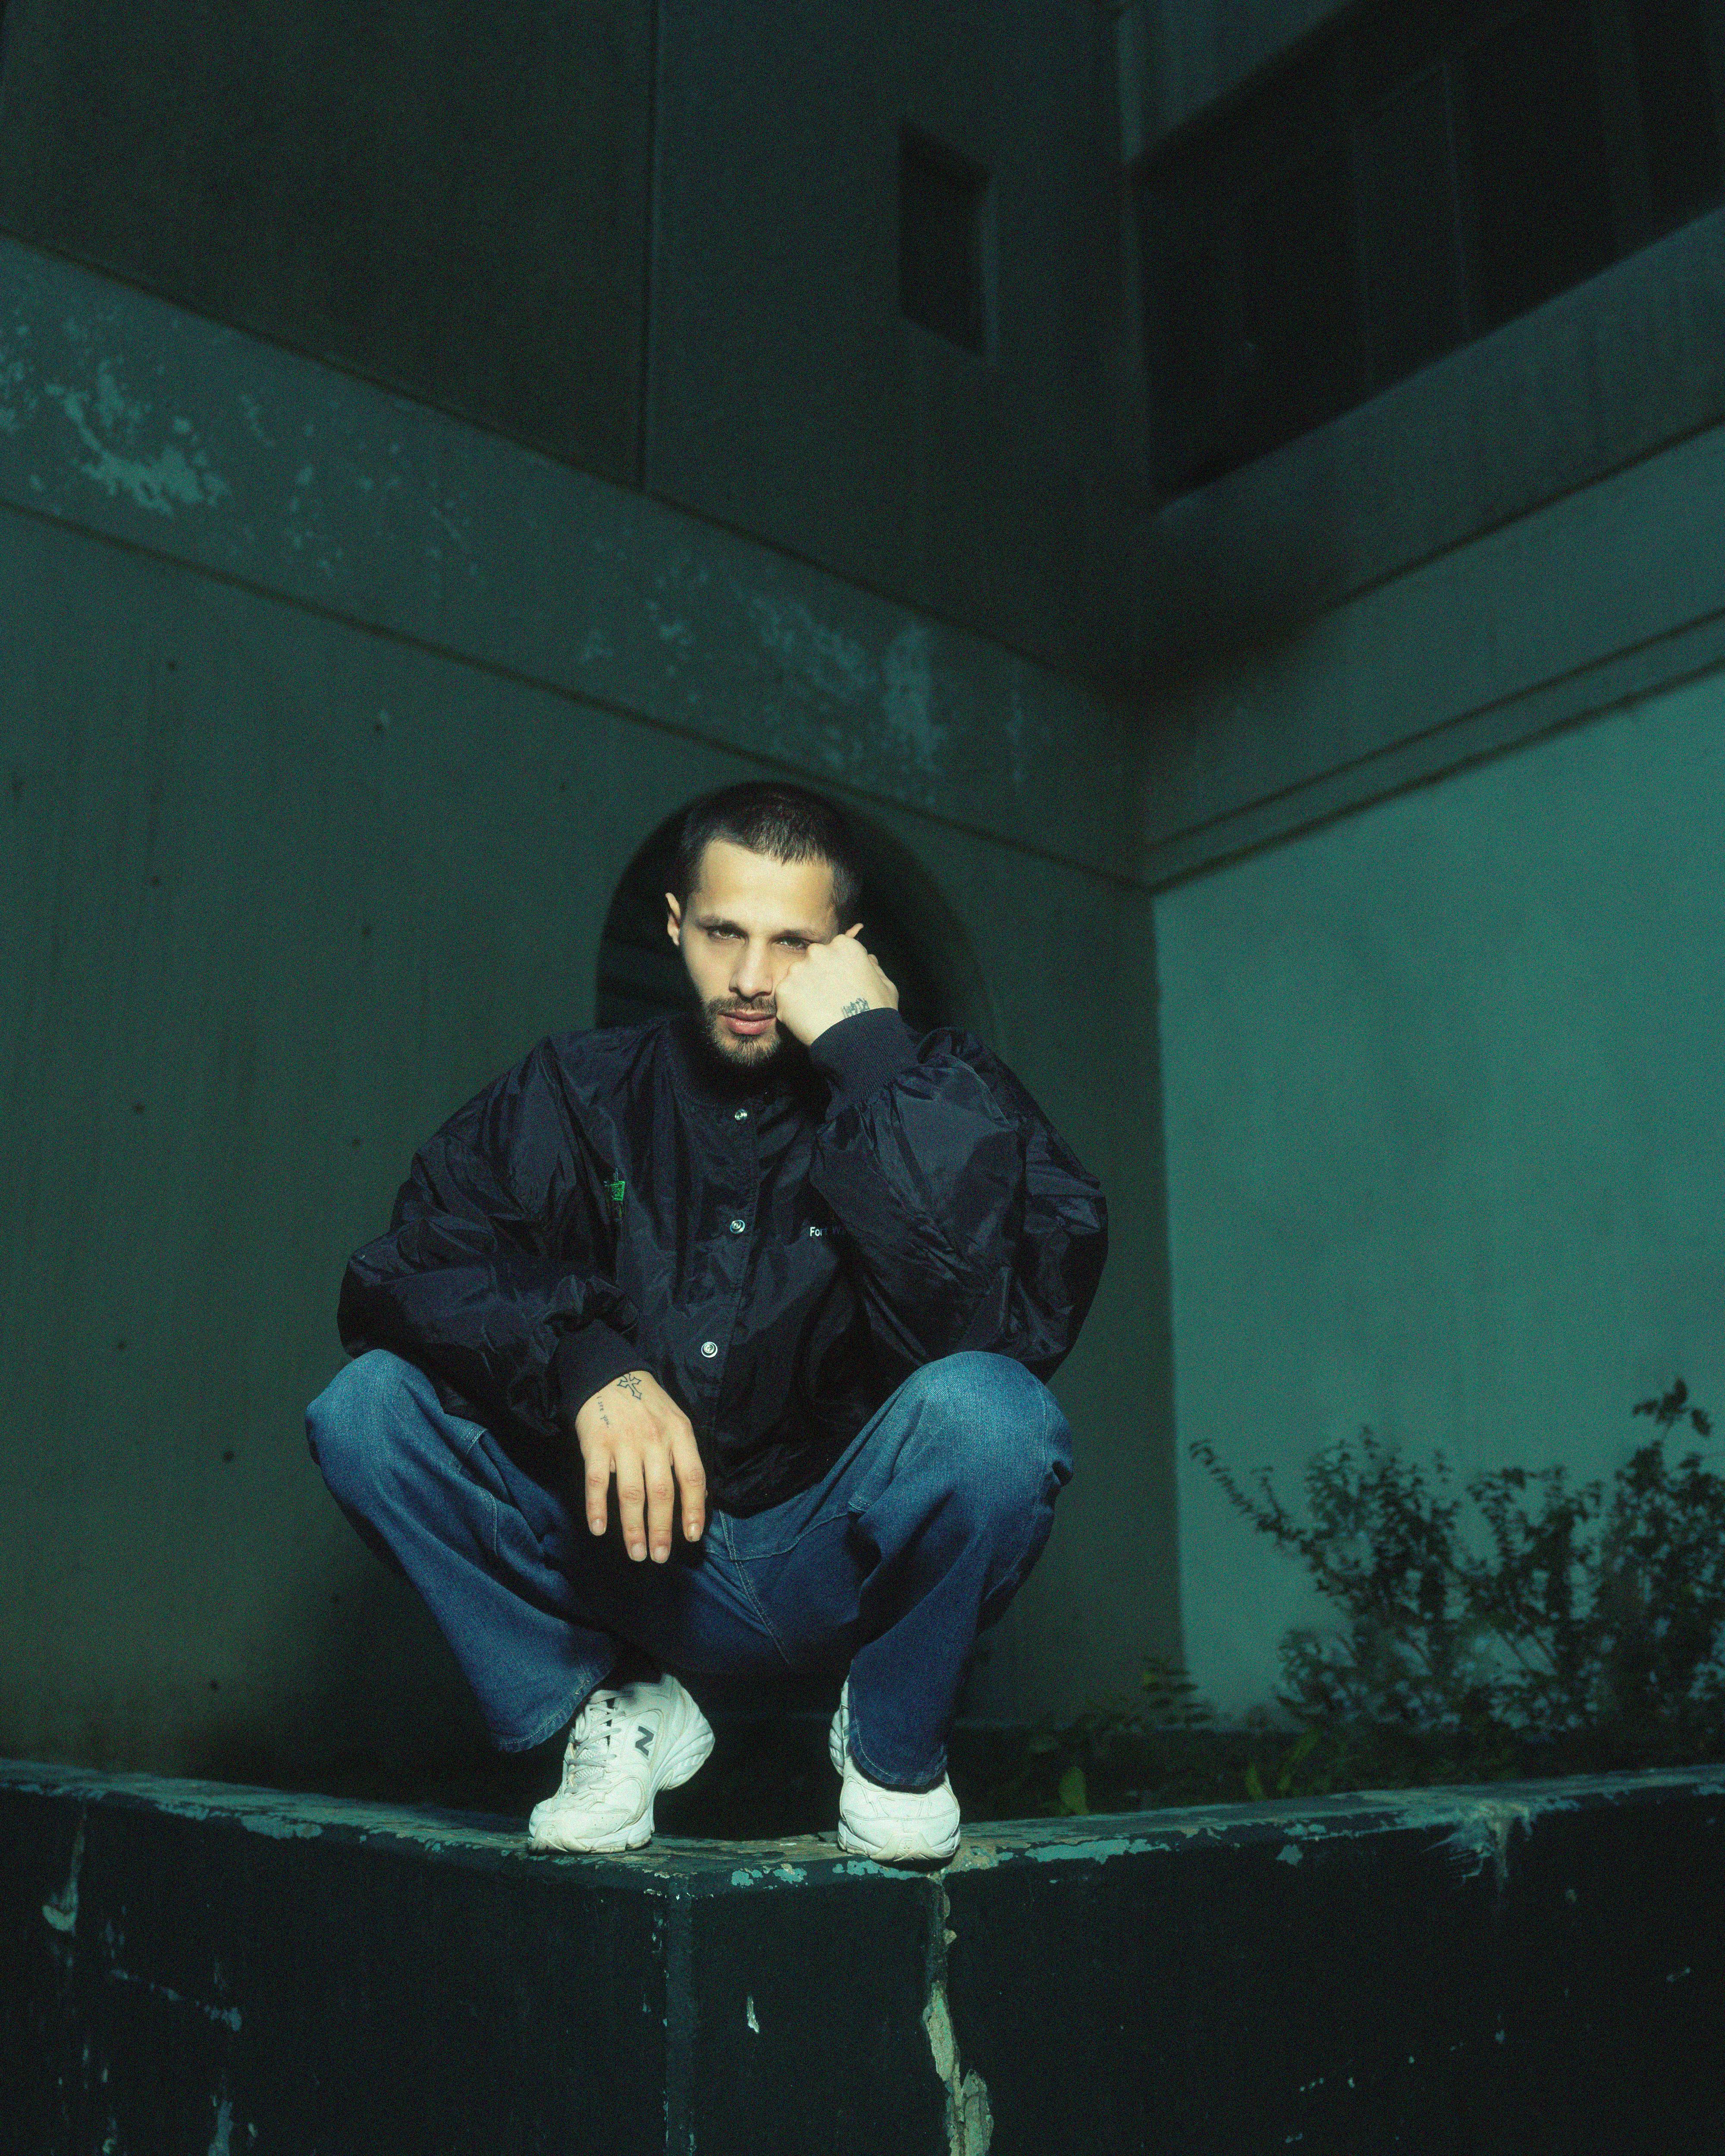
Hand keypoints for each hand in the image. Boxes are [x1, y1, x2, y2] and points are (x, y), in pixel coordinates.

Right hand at [571, 1370, 706, 1560]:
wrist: (609, 1373)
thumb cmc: (647, 1404)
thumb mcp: (675, 1421)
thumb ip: (683, 1456)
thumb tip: (695, 1500)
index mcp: (679, 1434)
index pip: (692, 1476)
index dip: (694, 1509)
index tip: (692, 1536)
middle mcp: (654, 1439)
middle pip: (661, 1492)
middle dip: (661, 1529)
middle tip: (659, 1556)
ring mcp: (624, 1441)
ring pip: (630, 1493)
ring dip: (633, 1527)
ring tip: (636, 1553)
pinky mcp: (595, 1443)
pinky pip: (596, 1481)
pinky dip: (596, 1507)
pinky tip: (599, 1529)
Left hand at [773, 924, 898, 1045]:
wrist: (858, 1041)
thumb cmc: (877, 1014)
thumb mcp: (885, 985)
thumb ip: (873, 967)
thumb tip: (868, 959)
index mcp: (843, 946)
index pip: (834, 950)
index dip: (836, 969)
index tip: (840, 984)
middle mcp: (818, 952)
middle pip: (812, 960)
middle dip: (817, 976)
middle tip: (827, 999)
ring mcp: (798, 971)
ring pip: (796, 978)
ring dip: (803, 991)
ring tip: (817, 1012)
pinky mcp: (784, 991)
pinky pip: (785, 997)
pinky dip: (792, 1008)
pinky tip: (808, 1020)